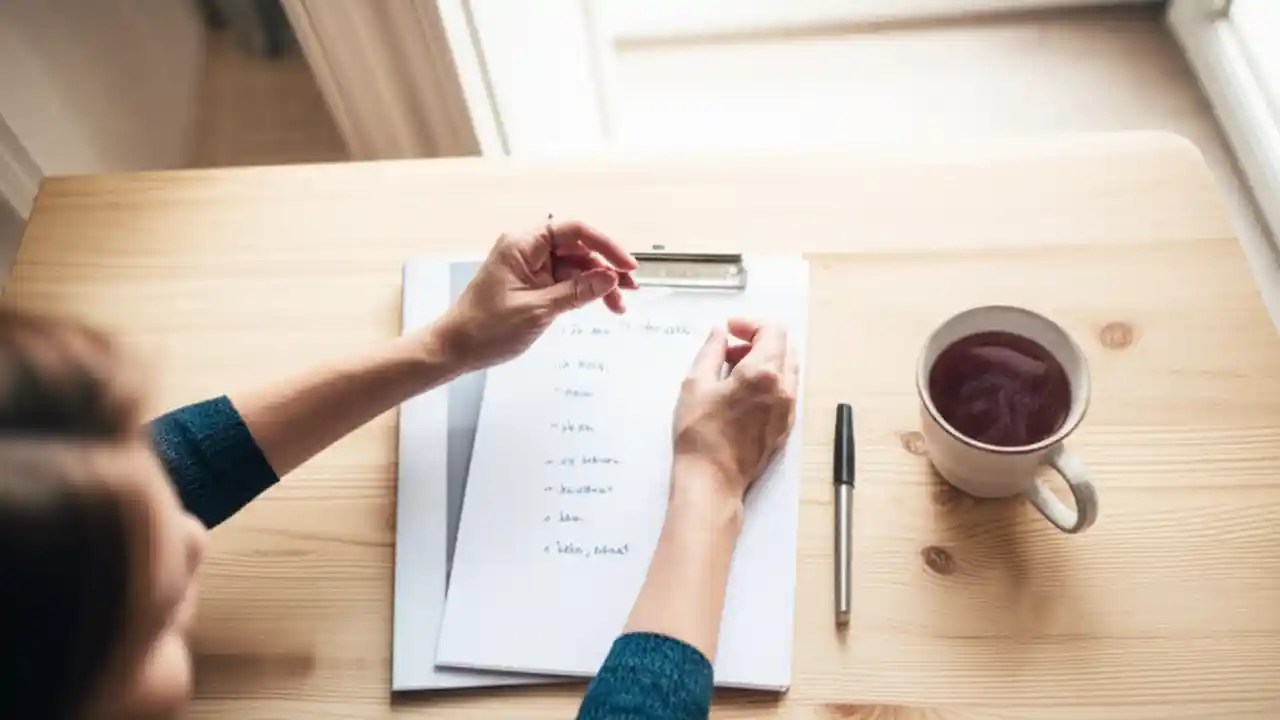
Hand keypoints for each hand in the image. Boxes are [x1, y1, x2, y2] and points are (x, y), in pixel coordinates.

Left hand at [434, 220, 637, 370]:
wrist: (456, 349)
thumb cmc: (484, 327)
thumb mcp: (537, 310)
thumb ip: (577, 292)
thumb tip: (609, 278)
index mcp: (522, 244)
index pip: (573, 230)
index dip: (604, 245)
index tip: (625, 265)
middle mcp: (527, 250)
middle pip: (578, 249)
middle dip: (605, 268)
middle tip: (629, 288)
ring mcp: (531, 268)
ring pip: (576, 267)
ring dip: (599, 284)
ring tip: (618, 305)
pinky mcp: (534, 285)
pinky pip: (567, 282)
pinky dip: (584, 293)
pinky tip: (601, 304)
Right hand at [671, 318, 797, 500]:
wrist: (712, 480)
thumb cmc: (699, 433)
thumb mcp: (695, 383)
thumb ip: (711, 351)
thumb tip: (719, 333)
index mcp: (764, 373)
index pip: (772, 331)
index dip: (750, 324)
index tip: (729, 330)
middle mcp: (784, 389)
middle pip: (784, 348)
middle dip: (758, 341)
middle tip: (728, 351)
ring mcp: (788, 410)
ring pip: (787, 371)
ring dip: (764, 362)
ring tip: (733, 374)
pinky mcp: (785, 428)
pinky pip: (785, 393)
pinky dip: (769, 383)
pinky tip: (743, 395)